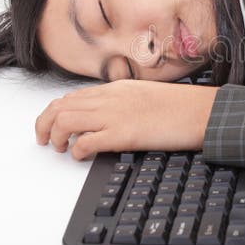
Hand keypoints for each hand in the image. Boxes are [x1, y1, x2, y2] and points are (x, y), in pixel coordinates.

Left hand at [35, 79, 219, 159]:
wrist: (201, 111)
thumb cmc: (181, 106)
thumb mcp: (146, 95)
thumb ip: (125, 102)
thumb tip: (111, 116)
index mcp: (116, 88)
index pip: (72, 96)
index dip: (55, 111)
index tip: (52, 124)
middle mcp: (110, 99)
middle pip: (60, 106)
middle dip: (44, 124)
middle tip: (44, 139)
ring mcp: (115, 115)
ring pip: (65, 121)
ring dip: (55, 137)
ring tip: (59, 148)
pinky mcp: (122, 134)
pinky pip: (85, 142)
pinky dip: (76, 151)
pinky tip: (81, 156)